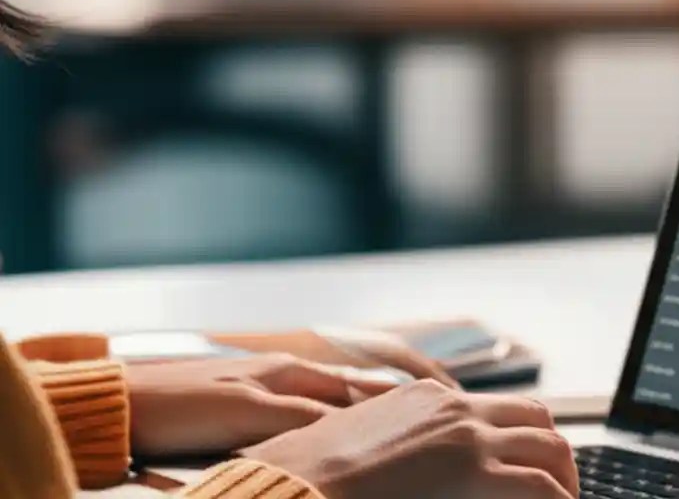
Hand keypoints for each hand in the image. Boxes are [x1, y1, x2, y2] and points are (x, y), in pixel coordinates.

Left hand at [127, 353, 398, 456]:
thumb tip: (353, 428)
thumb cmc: (181, 408)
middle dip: (380, 399)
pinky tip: (323, 434)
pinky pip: (298, 413)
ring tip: (383, 423)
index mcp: (289, 371)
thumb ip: (302, 417)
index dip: (391, 396)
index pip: (355, 387)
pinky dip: (322, 421)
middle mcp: (281, 374)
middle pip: (343, 390)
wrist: (121, 407)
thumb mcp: (248, 413)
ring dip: (353, 411)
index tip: (429, 400)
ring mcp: (261, 388)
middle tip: (418, 410)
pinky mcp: (241, 406)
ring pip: (321, 400)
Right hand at [241, 380, 577, 498]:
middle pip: (537, 423)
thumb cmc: (308, 480)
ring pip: (552, 450)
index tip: (527, 468)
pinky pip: (541, 488)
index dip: (522, 442)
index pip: (498, 411)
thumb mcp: (361, 445)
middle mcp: (456, 409)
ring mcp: (469, 438)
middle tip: (558, 491)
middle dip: (555, 457)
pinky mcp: (475, 474)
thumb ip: (405, 448)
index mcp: (427, 398)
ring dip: (563, 481)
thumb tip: (420, 474)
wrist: (291, 492)